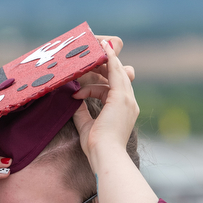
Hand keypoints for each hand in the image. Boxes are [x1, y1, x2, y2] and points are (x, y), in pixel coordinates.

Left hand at [72, 39, 139, 156]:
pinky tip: (103, 48)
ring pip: (117, 72)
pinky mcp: (121, 98)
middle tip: (93, 54)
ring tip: (96, 47)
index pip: (113, 90)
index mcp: (123, 112)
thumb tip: (73, 99)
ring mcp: (127, 100)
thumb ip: (81, 111)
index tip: (89, 77)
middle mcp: (129, 104)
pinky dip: (110, 59)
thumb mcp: (86, 125)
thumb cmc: (96, 147)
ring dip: (106, 60)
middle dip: (106, 66)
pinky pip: (115, 72)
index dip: (101, 82)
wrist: (105, 155)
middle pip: (118, 77)